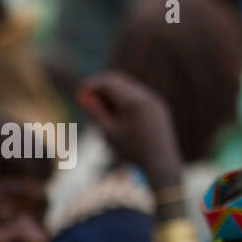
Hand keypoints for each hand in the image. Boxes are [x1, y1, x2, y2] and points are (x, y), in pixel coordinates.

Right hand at [76, 71, 182, 188]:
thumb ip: (96, 112)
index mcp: (133, 102)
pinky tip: (118, 114)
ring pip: (129, 87)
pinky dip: (125, 98)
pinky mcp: (159, 105)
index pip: (108, 83)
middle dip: (101, 86)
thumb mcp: (108, 132)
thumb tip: (83, 96)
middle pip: (119, 80)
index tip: (79, 93)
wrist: (161, 161)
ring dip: (113, 92)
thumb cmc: (131, 150)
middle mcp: (146, 96)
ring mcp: (155, 99)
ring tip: (102, 112)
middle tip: (87, 99)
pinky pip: (138, 94)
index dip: (91, 85)